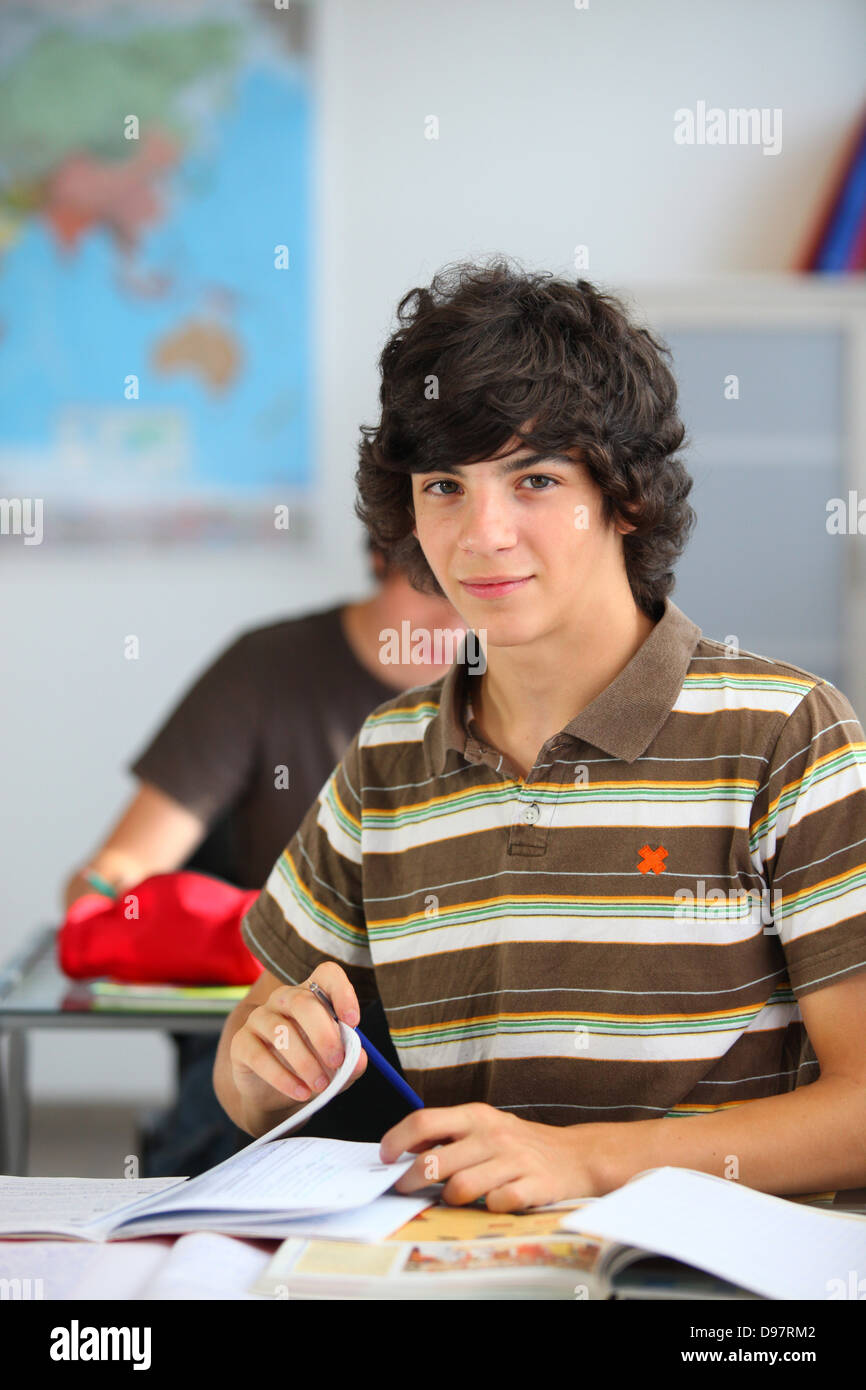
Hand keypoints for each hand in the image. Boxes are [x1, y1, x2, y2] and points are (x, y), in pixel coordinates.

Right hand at [229, 962, 367, 1117]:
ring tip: (320, 1085)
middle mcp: (284, 999)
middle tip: (337, 1062)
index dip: (342, 993)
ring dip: (305, 1062)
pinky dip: (283, 1078)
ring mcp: (259, 1018)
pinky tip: (300, 1092)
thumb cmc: (313, 1069)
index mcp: (312, 994)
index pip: (327, 975)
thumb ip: (351, 1061)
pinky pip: (259, 1056)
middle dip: (323, 1034)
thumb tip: (360, 1057)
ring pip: (281, 1031)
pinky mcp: (241, 1042)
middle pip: (303, 1001)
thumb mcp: (338, 1068)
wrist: (277, 1096)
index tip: (353, 1022)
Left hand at [379, 1103, 602, 1211]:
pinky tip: (491, 1202)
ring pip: (460, 1188)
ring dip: (450, 1198)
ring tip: (455, 1197)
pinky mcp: (534, 1185)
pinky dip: (487, 1208)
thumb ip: (448, 1132)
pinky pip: (495, 1204)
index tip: (385, 1157)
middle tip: (406, 1189)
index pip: (424, 1121)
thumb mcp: (484, 1125)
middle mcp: (492, 1134)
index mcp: (476, 1116)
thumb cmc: (518, 1143)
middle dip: (412, 1181)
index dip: (397, 1140)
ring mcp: (514, 1160)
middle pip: (434, 1162)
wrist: (576, 1155)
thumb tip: (404, 1147)